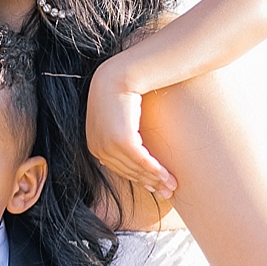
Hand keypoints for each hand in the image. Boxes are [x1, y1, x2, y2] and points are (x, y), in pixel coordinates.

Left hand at [86, 57, 176, 197]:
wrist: (121, 73)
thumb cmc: (123, 91)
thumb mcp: (119, 114)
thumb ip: (122, 130)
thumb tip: (134, 143)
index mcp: (94, 143)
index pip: (119, 167)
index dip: (138, 178)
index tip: (154, 186)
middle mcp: (97, 146)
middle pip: (128, 171)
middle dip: (150, 183)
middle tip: (168, 192)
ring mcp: (107, 144)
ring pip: (135, 168)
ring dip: (156, 179)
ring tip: (172, 186)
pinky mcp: (120, 140)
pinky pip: (141, 160)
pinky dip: (156, 170)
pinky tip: (168, 176)